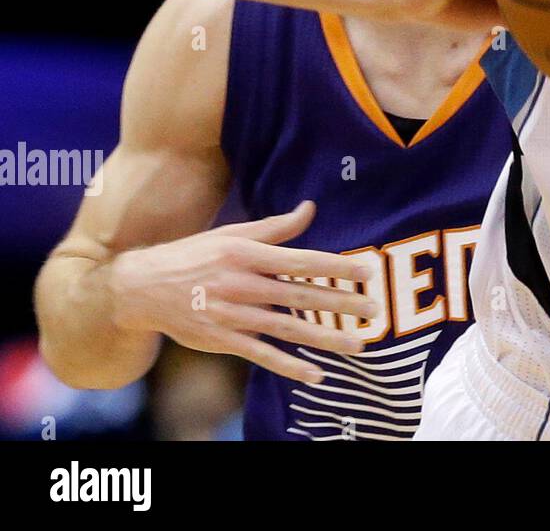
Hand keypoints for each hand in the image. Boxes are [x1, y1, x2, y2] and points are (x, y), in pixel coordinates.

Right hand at [109, 200, 380, 385]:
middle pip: (301, 296)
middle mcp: (242, 285)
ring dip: (325, 338)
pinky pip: (262, 355)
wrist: (140, 288)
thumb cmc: (193, 255)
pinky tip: (316, 373)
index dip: (335, 266)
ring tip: (358, 344)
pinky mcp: (222, 340)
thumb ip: (275, 227)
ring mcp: (232, 316)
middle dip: (340, 303)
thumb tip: (310, 208)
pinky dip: (289, 365)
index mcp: (247, 254)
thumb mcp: (232, 233)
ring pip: (287, 328)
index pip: (301, 261)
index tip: (367, 271)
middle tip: (375, 309)